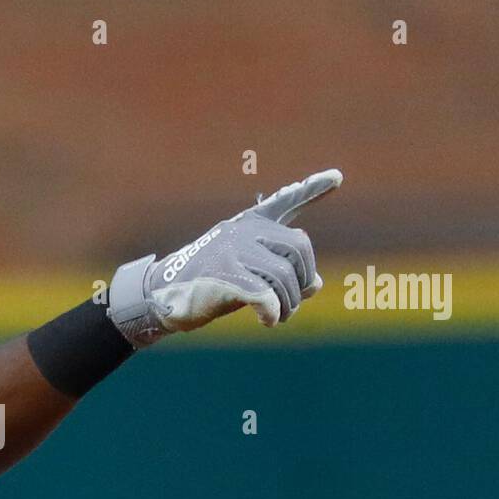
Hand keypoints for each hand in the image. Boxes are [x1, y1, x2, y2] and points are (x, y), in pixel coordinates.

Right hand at [107, 169, 342, 344]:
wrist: (159, 297)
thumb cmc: (203, 287)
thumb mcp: (246, 276)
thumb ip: (280, 274)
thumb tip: (316, 284)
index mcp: (247, 225)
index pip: (285, 203)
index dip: (312, 190)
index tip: (338, 177)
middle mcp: (243, 231)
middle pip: (300, 248)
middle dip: (303, 279)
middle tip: (293, 302)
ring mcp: (234, 251)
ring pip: (285, 276)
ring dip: (290, 304)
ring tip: (280, 316)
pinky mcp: (226, 276)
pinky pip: (266, 295)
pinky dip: (273, 311)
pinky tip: (270, 321)